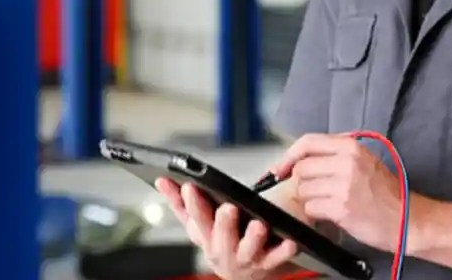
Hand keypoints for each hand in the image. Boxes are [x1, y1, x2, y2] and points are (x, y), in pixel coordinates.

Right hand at [155, 177, 299, 279]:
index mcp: (204, 237)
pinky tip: (290, 242)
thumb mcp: (197, 224)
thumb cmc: (219, 240)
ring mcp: (246, 260)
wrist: (244, 273)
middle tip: (228, 208)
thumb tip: (161, 180)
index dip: (192, 204)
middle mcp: (222, 251)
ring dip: (253, 238)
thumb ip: (179, 202)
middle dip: (223, 223)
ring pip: (248, 250)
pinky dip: (283, 252)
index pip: (196, 219)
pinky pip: (276, 259)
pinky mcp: (268, 265)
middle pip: (221, 236)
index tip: (191, 187)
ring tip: (259, 225)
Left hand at [268, 133, 405, 252]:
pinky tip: (330, 213)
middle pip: (302, 167)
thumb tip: (299, 159)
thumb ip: (335, 154)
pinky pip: (310, 207)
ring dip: (309, 199)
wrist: (407, 219)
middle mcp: (347, 162)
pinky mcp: (341, 208)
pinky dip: (315, 213)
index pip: (307, 142)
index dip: (289, 155)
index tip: (281, 168)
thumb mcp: (364, 161)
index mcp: (351, 147)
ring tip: (326, 202)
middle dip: (302, 182)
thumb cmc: (385, 193)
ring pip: (303, 189)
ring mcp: (344, 185)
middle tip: (313, 191)